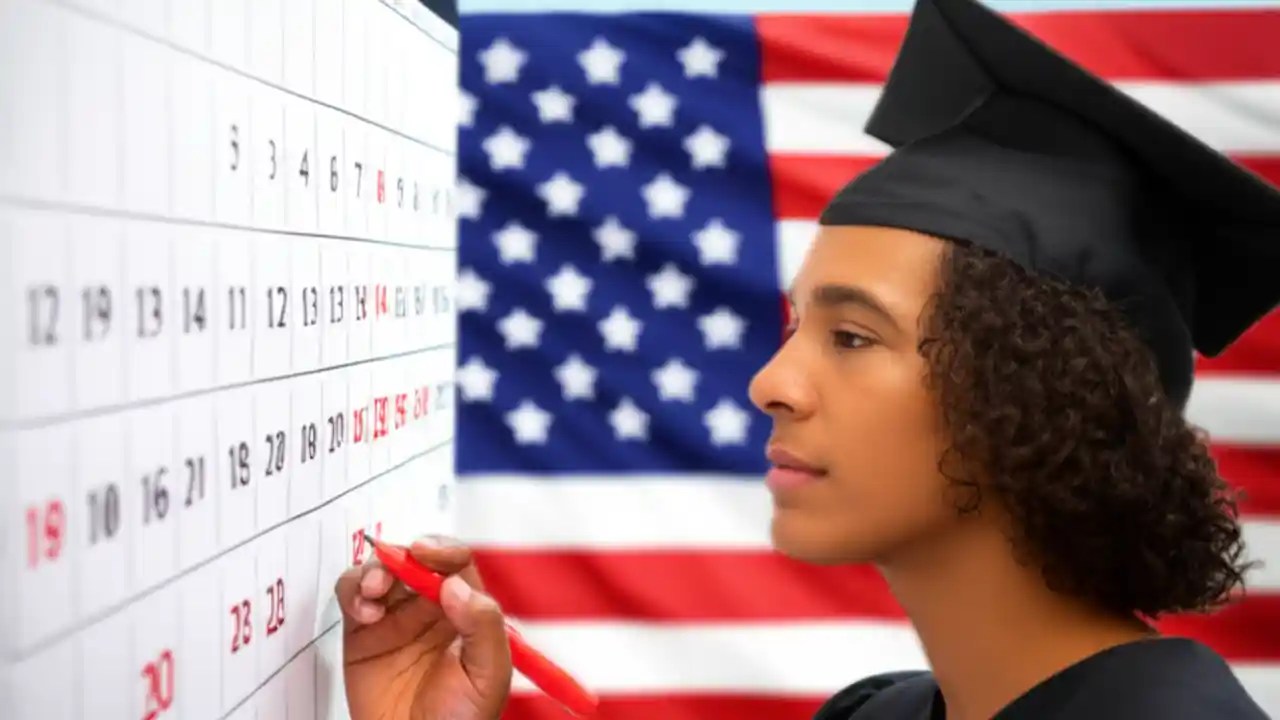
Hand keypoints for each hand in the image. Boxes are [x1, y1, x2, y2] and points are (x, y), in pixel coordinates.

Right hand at [336, 536, 511, 719]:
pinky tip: (365, 612)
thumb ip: (482, 627)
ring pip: (381, 571)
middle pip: (414, 559)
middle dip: (403, 555)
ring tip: (375, 592)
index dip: (443, 550)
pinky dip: (354, 590)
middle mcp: (430, 608)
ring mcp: (395, 617)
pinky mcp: (361, 631)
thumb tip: (454, 586)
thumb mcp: (488, 675)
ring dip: (375, 570)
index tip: (428, 554)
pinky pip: (353, 594)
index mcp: (466, 611)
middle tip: (396, 566)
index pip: (457, 564)